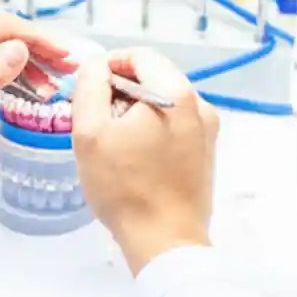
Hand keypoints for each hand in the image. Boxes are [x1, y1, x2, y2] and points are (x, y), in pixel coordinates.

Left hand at [0, 14, 74, 185]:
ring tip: (53, 83)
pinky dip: (11, 75)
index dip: (36, 38)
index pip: (0, 28)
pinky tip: (31, 89)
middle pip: (1, 34)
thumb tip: (20, 48)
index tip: (64, 54)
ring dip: (27, 64)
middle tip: (67, 67)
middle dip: (37, 49)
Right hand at [72, 48, 218, 274]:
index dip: (110, 63)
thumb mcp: (89, 133)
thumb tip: (95, 65)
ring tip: (113, 138)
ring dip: (137, 108)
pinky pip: (175, 124)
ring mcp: (207, 130)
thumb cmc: (124, 188)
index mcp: (175, 94)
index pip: (141, 55)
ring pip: (165, 100)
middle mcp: (199, 105)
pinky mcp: (206, 152)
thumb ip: (90, 88)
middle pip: (155, 75)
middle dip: (122, 87)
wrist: (165, 241)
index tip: (89, 85)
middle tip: (96, 114)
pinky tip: (135, 154)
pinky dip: (153, 127)